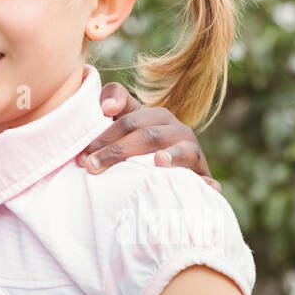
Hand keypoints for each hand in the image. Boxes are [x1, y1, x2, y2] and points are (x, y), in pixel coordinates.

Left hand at [77, 83, 221, 193]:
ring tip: (158, 163)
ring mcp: (193, 154)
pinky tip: (205, 189)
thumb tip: (106, 108)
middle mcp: (177, 131)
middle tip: (91, 167)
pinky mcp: (205, 178)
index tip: (86, 148)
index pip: (129, 119)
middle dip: (117, 151)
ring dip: (171, 157)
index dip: (106, 131)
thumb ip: (112, 105)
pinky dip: (207, 186)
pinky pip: (208, 182)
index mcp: (156, 116)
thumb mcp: (125, 125)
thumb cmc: (140, 148)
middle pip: (148, 136)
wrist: (176, 174)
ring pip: (183, 152)